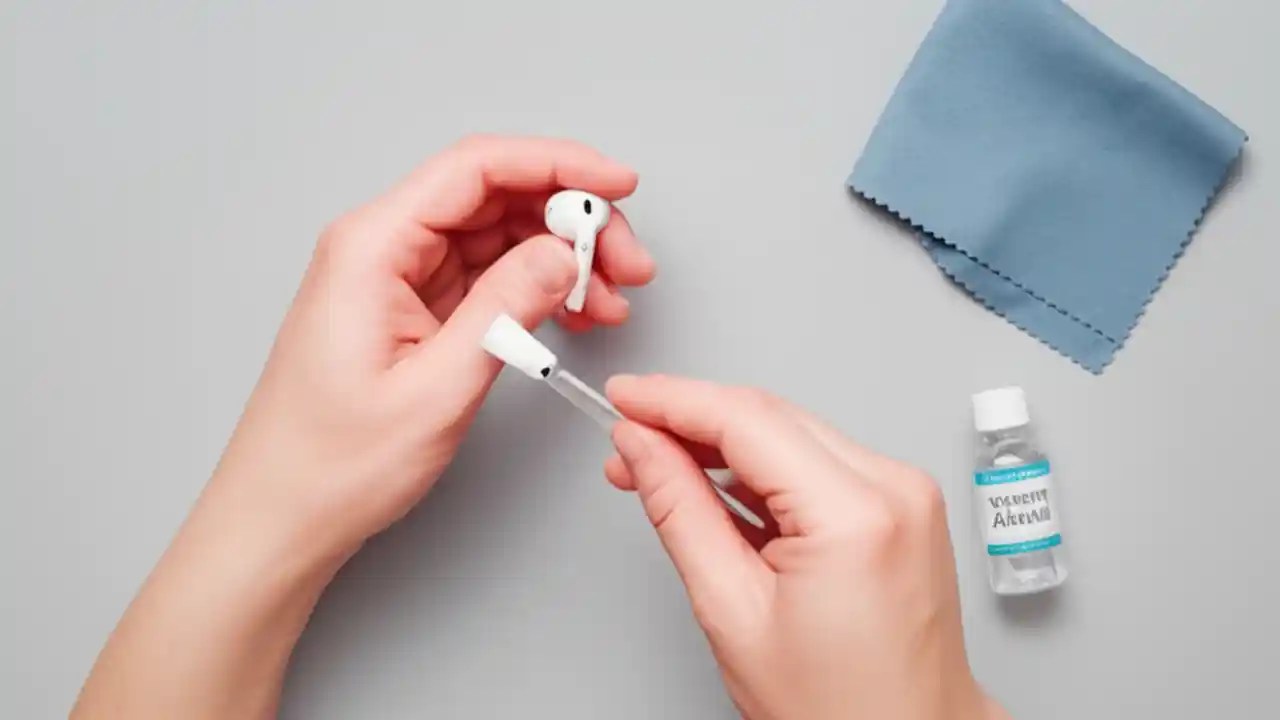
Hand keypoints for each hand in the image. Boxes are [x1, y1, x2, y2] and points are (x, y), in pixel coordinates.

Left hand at [72, 136, 653, 719]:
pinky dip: (535, 288)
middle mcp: (381, 248)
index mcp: (372, 248)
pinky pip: (485, 274)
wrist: (284, 515)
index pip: (476, 169)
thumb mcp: (436, 389)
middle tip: (626, 265)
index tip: (617, 186)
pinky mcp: (410, 308)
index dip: (557, 165)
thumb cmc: (334, 463)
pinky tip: (572, 313)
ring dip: (560, 258)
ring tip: (608, 301)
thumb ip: (506, 311)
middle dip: (570, 221)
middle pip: (494, 196)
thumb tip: (562, 255)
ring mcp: (396, 277)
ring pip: (497, 235)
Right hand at [604, 375, 1006, 719]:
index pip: (746, 420)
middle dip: (689, 420)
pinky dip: (761, 468)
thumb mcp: (733, 611)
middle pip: (769, 416)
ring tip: (660, 469)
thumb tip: (643, 449)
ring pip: (790, 433)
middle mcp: (893, 488)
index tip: (623, 397)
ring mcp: (903, 493)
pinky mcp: (900, 503)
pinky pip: (817, 461)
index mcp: (855, 515)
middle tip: (628, 441)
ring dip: (721, 444)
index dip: (672, 400)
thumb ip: (680, 512)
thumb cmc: (840, 707)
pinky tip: (715, 488)